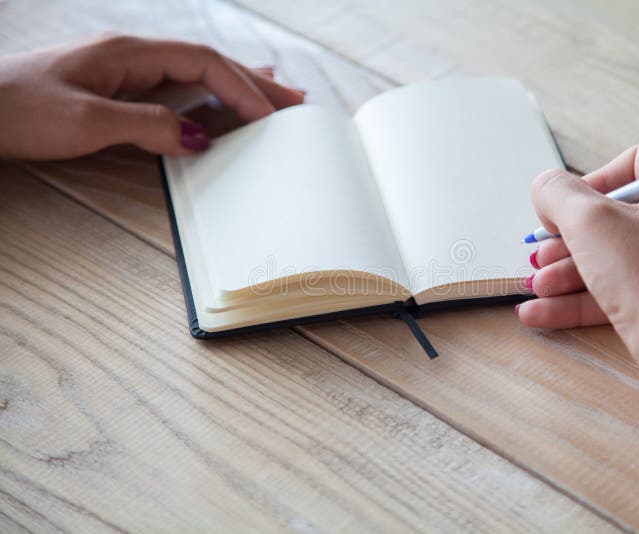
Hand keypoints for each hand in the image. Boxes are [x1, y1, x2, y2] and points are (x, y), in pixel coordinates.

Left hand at [0, 33, 304, 159]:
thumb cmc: (17, 109)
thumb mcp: (86, 122)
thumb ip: (147, 126)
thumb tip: (198, 138)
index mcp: (130, 54)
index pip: (204, 64)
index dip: (242, 89)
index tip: (269, 117)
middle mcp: (133, 58)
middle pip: (209, 65)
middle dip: (254, 83)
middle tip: (294, 101)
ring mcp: (126, 73)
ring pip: (196, 77)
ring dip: (238, 88)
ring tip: (274, 98)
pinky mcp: (118, 93)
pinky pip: (177, 93)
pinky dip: (209, 99)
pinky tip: (220, 108)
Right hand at [517, 144, 638, 370]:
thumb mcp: (587, 221)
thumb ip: (557, 192)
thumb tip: (546, 187)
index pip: (636, 163)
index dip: (592, 180)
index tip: (566, 206)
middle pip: (617, 219)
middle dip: (568, 240)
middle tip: (542, 254)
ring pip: (615, 260)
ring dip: (567, 273)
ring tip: (536, 288)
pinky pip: (622, 292)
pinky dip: (582, 299)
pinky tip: (542, 311)